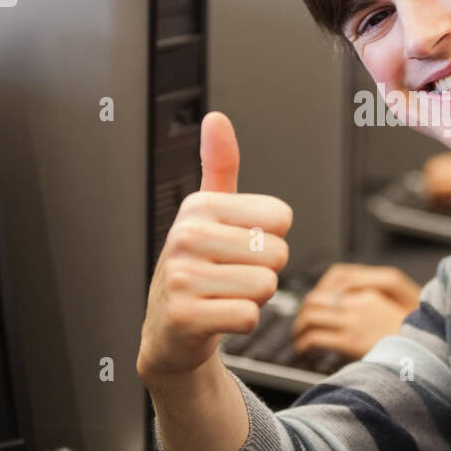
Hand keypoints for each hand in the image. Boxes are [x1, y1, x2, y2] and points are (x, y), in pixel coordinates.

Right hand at [137, 112, 292, 384]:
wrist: (170, 331)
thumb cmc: (198, 269)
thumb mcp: (209, 215)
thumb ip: (219, 167)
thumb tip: (216, 119)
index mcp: (198, 206)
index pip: (281, 217)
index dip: (270, 239)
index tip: (238, 248)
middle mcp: (185, 237)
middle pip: (277, 254)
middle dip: (264, 272)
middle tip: (230, 278)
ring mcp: (181, 277)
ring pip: (265, 286)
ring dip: (252, 299)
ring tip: (222, 296)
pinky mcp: (184, 316)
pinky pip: (249, 317)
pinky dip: (241, 323)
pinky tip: (217, 317)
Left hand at [292, 264, 420, 357]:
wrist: (425, 351)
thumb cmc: (412, 336)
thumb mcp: (396, 310)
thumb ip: (372, 307)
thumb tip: (351, 312)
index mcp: (371, 293)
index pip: (333, 285)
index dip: (317, 296)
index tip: (314, 308)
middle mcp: (360, 303)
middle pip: (316, 298)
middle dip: (302, 312)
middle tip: (300, 325)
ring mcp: (354, 321)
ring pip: (310, 316)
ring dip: (299, 328)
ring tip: (298, 338)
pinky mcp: (350, 341)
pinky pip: (315, 337)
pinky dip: (303, 343)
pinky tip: (303, 350)